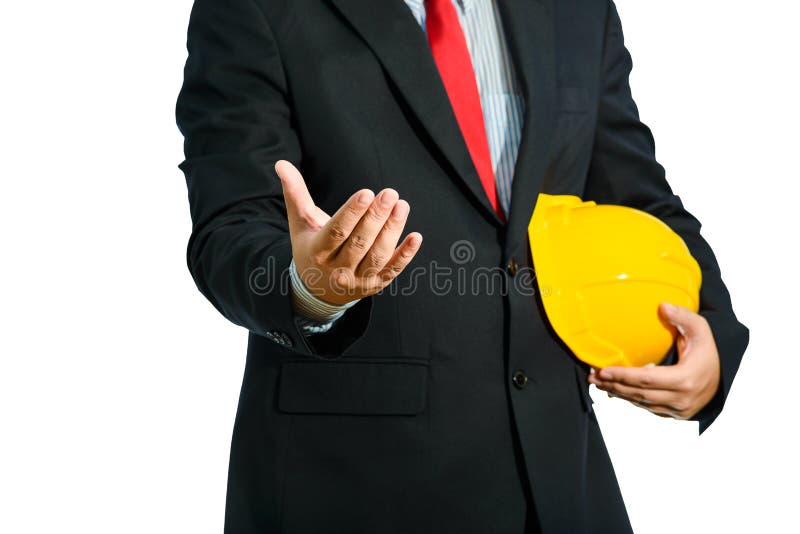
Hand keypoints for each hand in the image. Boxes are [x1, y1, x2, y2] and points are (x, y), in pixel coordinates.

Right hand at [275, 160, 422, 305]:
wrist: (317, 291)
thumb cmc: (310, 247)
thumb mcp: (300, 223)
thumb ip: (295, 193)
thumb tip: (281, 163)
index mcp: (317, 252)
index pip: (336, 231)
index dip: (352, 213)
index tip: (367, 193)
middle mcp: (337, 269)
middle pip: (359, 243)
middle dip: (375, 218)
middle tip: (389, 193)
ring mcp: (357, 280)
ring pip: (377, 256)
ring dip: (392, 231)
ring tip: (401, 205)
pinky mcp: (375, 285)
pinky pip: (392, 271)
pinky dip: (405, 255)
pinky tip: (416, 237)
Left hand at [588, 303, 720, 419]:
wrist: (723, 375)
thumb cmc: (708, 350)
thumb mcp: (700, 329)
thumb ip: (682, 316)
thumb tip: (662, 306)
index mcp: (686, 379)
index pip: (647, 379)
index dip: (623, 376)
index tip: (603, 370)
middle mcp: (682, 399)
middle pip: (640, 394)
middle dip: (614, 386)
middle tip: (593, 377)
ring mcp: (679, 410)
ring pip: (642, 403)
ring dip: (619, 393)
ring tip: (600, 383)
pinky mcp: (676, 414)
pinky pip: (649, 408)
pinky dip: (632, 399)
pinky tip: (616, 391)